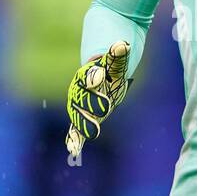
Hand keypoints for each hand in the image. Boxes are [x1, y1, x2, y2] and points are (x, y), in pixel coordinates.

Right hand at [65, 40, 130, 156]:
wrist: (101, 78)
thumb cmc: (109, 70)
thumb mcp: (115, 63)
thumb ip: (117, 56)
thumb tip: (122, 45)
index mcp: (87, 74)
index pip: (89, 75)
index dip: (94, 75)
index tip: (101, 75)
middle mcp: (79, 91)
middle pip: (83, 98)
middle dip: (92, 103)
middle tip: (104, 109)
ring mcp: (79, 105)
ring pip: (78, 115)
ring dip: (82, 126)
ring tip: (85, 136)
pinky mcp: (81, 118)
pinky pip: (76, 129)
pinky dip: (75, 138)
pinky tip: (73, 151)